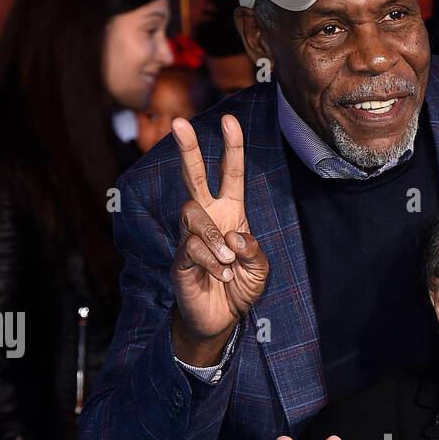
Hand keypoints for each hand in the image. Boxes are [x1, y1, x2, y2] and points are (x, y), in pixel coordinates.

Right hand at [170, 114, 269, 349]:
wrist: (221, 320)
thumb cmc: (240, 288)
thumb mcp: (260, 269)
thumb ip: (253, 251)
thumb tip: (233, 237)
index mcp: (230, 214)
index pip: (229, 175)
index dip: (231, 148)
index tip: (230, 120)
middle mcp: (207, 219)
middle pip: (193, 177)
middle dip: (187, 149)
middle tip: (178, 122)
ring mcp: (190, 237)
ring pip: (192, 213)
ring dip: (213, 238)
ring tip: (229, 265)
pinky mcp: (179, 259)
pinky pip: (190, 247)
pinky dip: (212, 262)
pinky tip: (222, 277)